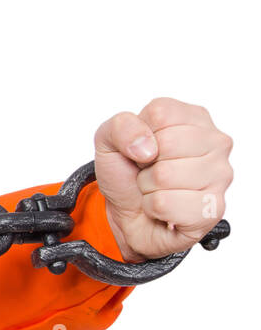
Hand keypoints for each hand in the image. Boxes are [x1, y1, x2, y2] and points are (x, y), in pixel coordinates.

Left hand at [93, 97, 232, 262]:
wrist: (129, 215)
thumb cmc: (127, 174)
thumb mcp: (109, 141)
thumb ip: (121, 127)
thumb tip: (148, 146)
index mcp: (194, 117)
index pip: (161, 113)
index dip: (140, 135)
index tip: (143, 148)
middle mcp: (216, 143)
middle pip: (167, 144)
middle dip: (145, 163)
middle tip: (149, 171)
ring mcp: (221, 176)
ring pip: (165, 175)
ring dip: (148, 187)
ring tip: (157, 188)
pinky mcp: (214, 208)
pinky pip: (165, 203)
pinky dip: (153, 208)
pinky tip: (165, 208)